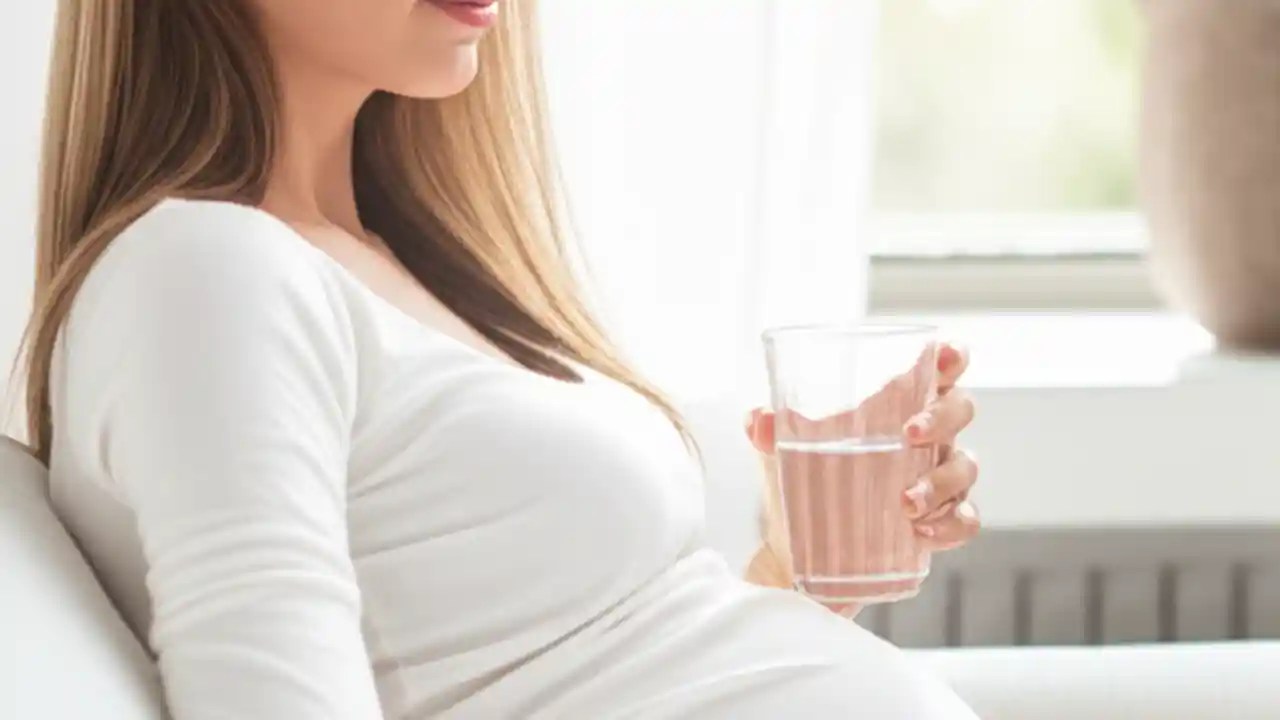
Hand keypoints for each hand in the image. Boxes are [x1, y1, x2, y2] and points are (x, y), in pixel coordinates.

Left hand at [743, 342, 980, 597]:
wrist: (798, 546)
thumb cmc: (803, 478)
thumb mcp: (782, 452)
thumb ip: (770, 432)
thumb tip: (759, 420)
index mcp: (897, 403)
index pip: (940, 368)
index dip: (952, 356)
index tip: (945, 358)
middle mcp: (928, 435)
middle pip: (961, 409)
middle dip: (942, 418)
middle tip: (908, 435)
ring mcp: (938, 476)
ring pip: (965, 467)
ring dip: (940, 482)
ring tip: (905, 503)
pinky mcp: (939, 521)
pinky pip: (965, 519)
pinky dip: (951, 526)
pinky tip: (922, 532)